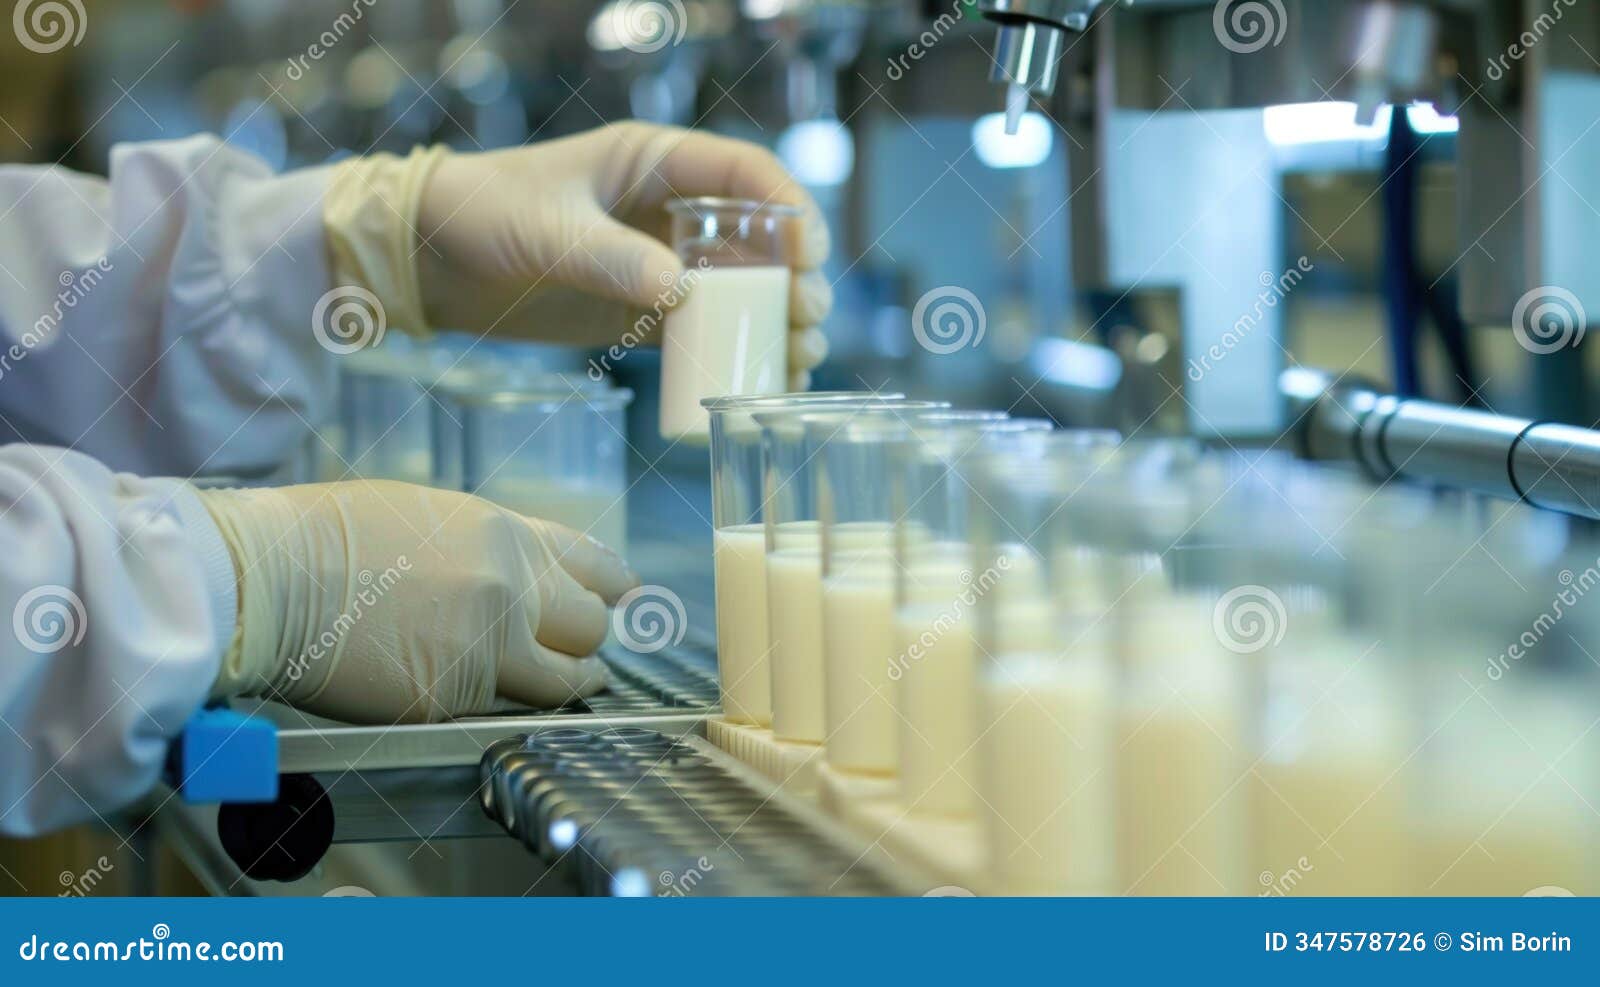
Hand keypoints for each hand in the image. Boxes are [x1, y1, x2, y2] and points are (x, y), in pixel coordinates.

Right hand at [196, 480, 636, 723]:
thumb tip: (519, 572)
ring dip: (572, 682)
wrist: (271, 576)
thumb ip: (487, 547)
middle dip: (591, 640)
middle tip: (587, 651)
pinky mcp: (455, 696)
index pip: (592, 563)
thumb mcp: (429, 514)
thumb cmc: (326, 539)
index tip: (624, 601)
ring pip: (567, 677)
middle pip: (592, 624)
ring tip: (573, 685)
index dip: (613, 588)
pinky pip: (502, 710)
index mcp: (505, 533)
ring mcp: (488, 643)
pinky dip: (503, 709)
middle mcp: (512, 585)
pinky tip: (490, 701)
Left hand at [414, 122, 831, 388]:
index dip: (788, 206)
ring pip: (739, 291)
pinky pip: (700, 334)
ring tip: (799, 360)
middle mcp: (667, 211)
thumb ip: (612, 259)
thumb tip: (683, 295)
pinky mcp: (638, 314)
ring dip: (775, 324)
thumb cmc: (482, 214)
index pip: (743, 172)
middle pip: (757, 239)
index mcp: (652, 163)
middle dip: (793, 279)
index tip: (808, 252)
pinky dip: (734, 356)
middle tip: (805, 317)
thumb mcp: (547, 230)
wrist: (428, 260)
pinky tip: (764, 382)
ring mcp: (657, 264)